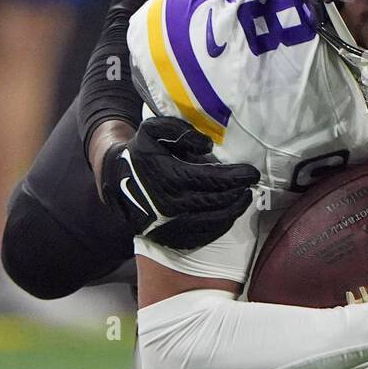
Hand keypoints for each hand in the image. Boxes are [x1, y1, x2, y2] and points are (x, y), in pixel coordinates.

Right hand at [100, 116, 259, 250]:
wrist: (115, 182)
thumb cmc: (140, 153)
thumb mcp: (153, 130)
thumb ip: (180, 130)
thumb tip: (207, 145)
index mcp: (169, 177)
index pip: (214, 179)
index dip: (237, 177)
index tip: (252, 173)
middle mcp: (171, 204)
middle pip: (217, 201)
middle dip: (238, 193)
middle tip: (249, 185)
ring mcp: (171, 224)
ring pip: (214, 221)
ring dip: (234, 210)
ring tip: (243, 198)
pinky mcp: (170, 238)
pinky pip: (202, 236)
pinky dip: (220, 226)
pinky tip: (227, 215)